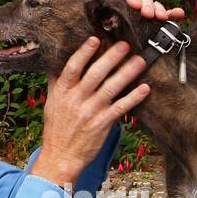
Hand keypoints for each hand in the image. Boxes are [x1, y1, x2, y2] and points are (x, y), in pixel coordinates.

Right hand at [32, 37, 150, 186]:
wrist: (60, 158)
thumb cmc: (56, 130)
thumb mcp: (51, 104)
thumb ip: (56, 84)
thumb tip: (56, 64)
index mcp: (62, 93)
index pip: (72, 68)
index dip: (84, 53)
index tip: (95, 39)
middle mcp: (76, 100)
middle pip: (95, 74)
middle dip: (111, 58)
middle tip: (125, 45)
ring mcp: (90, 112)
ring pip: (111, 88)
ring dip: (127, 73)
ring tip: (139, 61)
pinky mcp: (102, 124)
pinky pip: (121, 108)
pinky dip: (133, 98)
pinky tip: (144, 89)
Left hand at [92, 0, 185, 20]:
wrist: (113, 50)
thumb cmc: (105, 28)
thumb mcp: (100, 11)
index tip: (134, 5)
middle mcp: (136, 4)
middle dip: (147, 5)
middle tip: (147, 14)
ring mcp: (147, 12)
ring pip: (156, 5)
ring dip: (159, 9)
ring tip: (161, 17)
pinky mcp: (157, 22)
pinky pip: (167, 15)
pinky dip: (174, 13)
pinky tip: (180, 13)